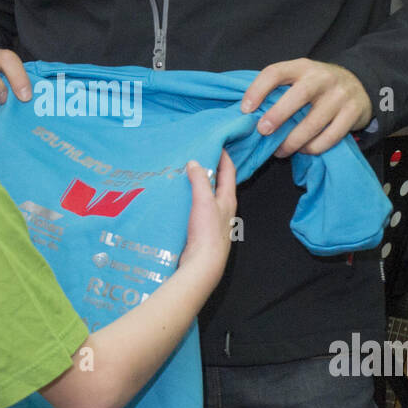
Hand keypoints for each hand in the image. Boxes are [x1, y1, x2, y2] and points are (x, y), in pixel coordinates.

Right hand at [178, 151, 236, 287]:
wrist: (202, 265)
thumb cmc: (207, 232)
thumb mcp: (204, 201)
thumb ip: (200, 180)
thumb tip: (195, 162)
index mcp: (228, 199)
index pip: (229, 171)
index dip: (224, 155)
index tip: (216, 142)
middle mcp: (223, 208)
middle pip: (218, 183)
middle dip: (209, 168)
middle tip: (196, 154)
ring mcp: (213, 220)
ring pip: (206, 196)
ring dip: (198, 185)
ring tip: (183, 173)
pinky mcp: (201, 229)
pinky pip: (196, 208)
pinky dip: (189, 199)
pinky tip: (178, 198)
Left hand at [241, 58, 372, 157]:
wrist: (358, 84)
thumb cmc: (317, 85)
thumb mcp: (299, 76)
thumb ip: (279, 88)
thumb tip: (248, 113)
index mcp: (302, 66)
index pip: (276, 72)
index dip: (257, 90)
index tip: (245, 109)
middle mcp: (322, 78)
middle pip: (299, 95)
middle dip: (278, 115)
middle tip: (263, 131)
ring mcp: (340, 95)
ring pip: (314, 122)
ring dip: (293, 141)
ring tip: (280, 151)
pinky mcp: (353, 113)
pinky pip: (330, 137)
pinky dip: (313, 148)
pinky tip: (303, 150)